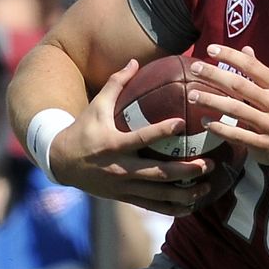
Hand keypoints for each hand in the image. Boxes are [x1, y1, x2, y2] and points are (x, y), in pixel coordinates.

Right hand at [49, 59, 215, 215]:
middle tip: (208, 164)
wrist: (60, 161)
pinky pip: (152, 206)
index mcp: (112, 144)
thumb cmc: (83, 129)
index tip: (182, 123)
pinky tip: (192, 205)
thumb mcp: (96, 106)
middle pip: (156, 173)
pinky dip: (173, 208)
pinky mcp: (124, 197)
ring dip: (184, 193)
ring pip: (158, 194)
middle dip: (184, 171)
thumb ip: (116, 84)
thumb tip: (135, 61)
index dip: (161, 131)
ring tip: (206, 187)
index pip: (140, 138)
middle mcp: (119, 168)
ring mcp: (122, 186)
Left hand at [186, 44, 268, 166]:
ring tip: (192, 95)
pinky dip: (219, 128)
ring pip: (236, 109)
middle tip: (194, 69)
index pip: (252, 66)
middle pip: (239, 85)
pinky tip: (205, 121)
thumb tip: (246, 49)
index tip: (210, 49)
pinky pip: (236, 135)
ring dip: (211, 100)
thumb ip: (260, 71)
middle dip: (214, 75)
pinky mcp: (262, 144)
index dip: (230, 56)